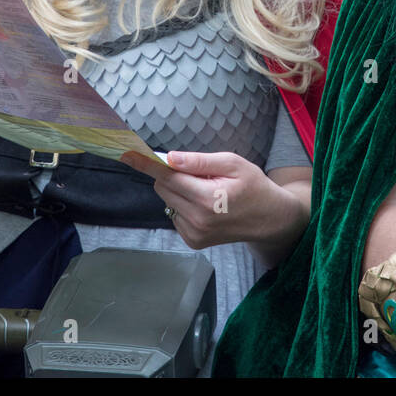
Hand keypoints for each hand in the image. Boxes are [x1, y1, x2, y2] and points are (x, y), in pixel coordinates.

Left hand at [121, 150, 303, 250]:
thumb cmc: (253, 185)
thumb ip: (200, 162)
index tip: (127, 154)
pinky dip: (182, 205)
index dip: (146, 164)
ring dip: (178, 190)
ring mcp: (193, 234)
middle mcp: (197, 220)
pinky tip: (204, 205)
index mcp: (207, 198)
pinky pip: (174, 214)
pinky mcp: (192, 241)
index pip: (168, 176)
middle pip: (163, 187)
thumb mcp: (233, 164)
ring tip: (205, 190)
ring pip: (167, 200)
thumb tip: (170, 158)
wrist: (269, 219)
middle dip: (172, 174)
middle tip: (199, 173)